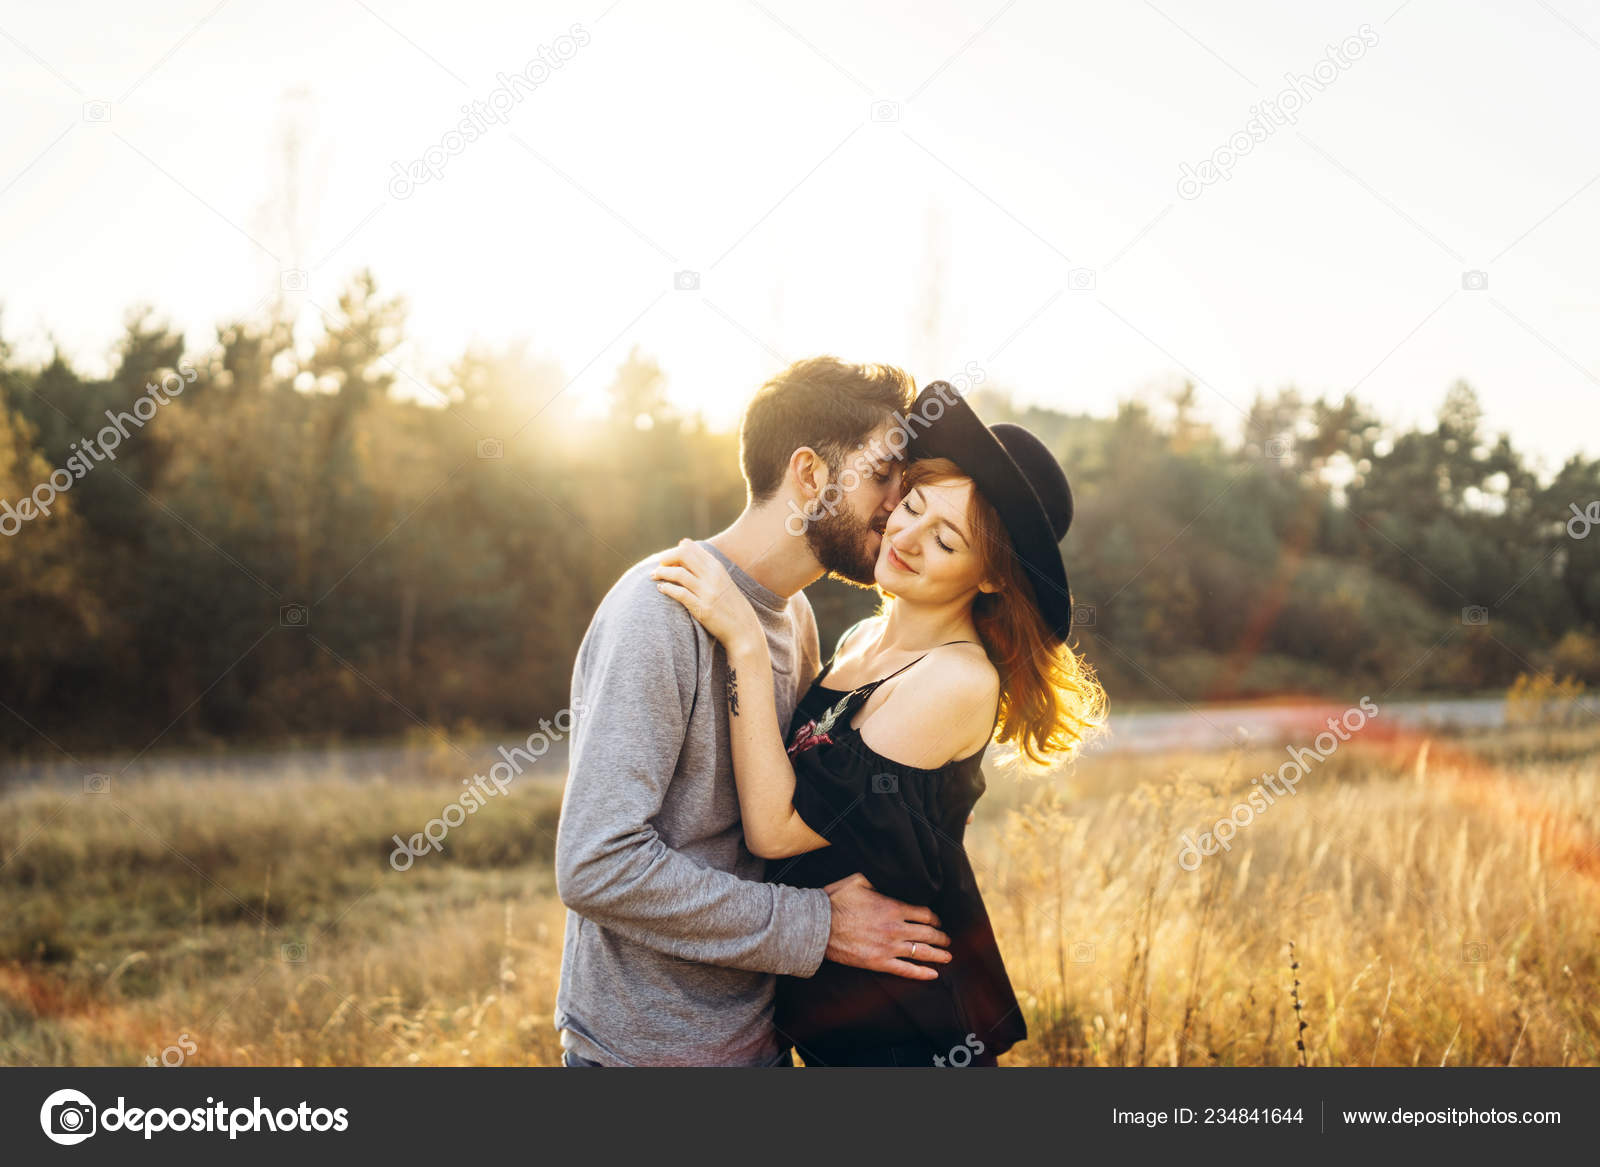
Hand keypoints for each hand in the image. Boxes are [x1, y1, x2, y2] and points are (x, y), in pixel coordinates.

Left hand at [652, 540, 763, 656]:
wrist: (743, 629)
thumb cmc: (730, 604)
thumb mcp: (721, 579)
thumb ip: (704, 564)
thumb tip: (683, 544)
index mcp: (717, 567)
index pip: (690, 548)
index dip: (674, 551)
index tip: (667, 560)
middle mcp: (713, 576)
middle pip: (683, 556)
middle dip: (666, 558)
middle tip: (658, 565)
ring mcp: (707, 592)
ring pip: (679, 574)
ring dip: (662, 572)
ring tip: (654, 575)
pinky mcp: (702, 608)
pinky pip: (680, 594)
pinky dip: (667, 588)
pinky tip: (661, 589)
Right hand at [822, 873, 950, 980]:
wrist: (818, 926)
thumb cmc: (836, 901)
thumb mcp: (858, 880)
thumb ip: (879, 879)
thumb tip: (891, 876)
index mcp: (893, 907)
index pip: (924, 914)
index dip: (935, 918)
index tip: (938, 921)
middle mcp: (895, 928)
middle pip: (928, 933)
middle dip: (941, 937)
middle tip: (947, 940)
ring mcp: (888, 947)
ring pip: (921, 952)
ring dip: (938, 955)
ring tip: (947, 956)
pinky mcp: (879, 962)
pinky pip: (906, 970)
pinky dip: (922, 973)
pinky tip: (933, 974)